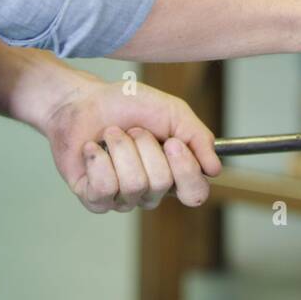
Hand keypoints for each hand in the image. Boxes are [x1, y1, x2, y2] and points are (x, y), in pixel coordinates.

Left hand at [42, 75, 221, 213]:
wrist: (85, 99)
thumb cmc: (128, 104)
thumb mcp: (172, 111)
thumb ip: (198, 137)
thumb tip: (215, 168)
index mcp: (174, 172)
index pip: (195, 193)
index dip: (186, 170)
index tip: (173, 142)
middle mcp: (151, 191)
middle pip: (162, 184)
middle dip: (145, 147)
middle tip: (135, 130)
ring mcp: (123, 198)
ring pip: (133, 184)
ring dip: (121, 148)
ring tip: (112, 134)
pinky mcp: (94, 200)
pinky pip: (104, 188)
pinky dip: (98, 159)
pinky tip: (93, 148)